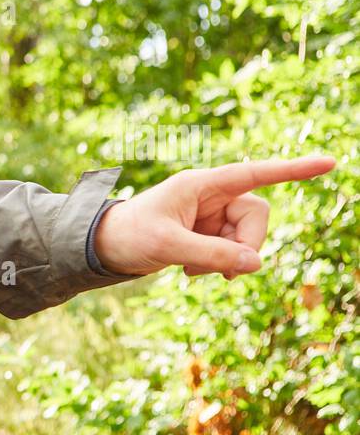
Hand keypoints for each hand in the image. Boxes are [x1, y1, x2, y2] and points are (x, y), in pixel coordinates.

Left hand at [93, 155, 336, 278]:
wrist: (105, 248)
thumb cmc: (129, 235)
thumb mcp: (168, 245)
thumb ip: (212, 253)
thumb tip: (256, 263)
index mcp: (200, 184)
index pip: (254, 174)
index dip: (292, 170)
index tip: (328, 163)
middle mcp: (211, 196)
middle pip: (257, 216)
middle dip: (244, 245)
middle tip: (219, 271)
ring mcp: (211, 216)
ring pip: (246, 237)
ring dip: (226, 259)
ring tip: (191, 271)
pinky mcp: (207, 234)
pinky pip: (232, 250)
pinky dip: (218, 265)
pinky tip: (190, 272)